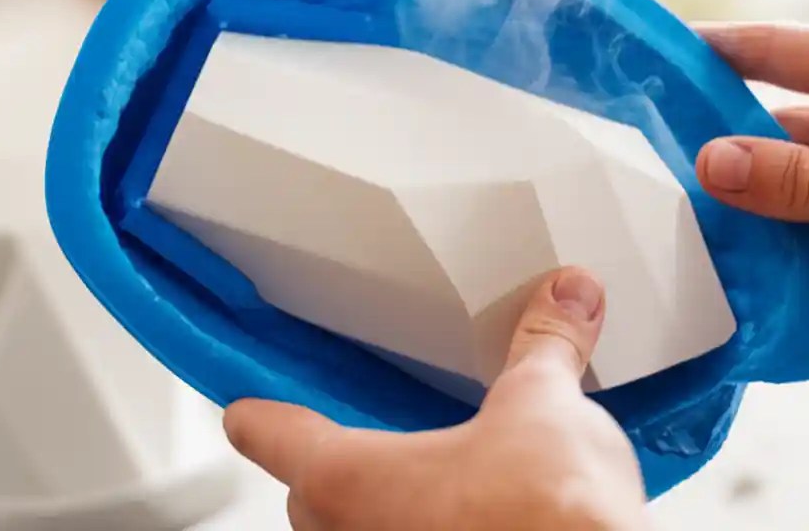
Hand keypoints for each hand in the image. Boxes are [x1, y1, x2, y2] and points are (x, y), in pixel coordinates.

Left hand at [223, 268, 649, 530]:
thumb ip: (546, 347)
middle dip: (333, 468)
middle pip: (309, 498)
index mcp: (352, 477)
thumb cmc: (546, 516)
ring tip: (431, 481)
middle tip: (364, 438)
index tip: (244, 406)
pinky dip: (431, 529)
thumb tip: (564, 301)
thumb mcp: (546, 404)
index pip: (271, 434)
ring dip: (382, 510)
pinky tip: (474, 519)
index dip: (258, 413)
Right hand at [695, 23, 808, 373]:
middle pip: (798, 137)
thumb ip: (803, 180)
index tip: (660, 62)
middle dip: (741, 164)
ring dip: (779, 237)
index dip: (724, 54)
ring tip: (711, 259)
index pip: (790, 53)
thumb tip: (715, 163)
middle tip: (667, 186)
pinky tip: (784, 320)